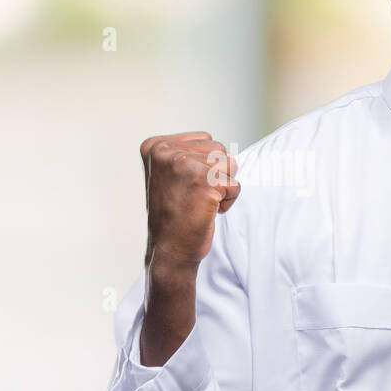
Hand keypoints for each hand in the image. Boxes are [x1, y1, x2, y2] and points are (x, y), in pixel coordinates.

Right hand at [140, 132, 239, 270]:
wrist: (170, 250)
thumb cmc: (174, 214)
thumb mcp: (170, 174)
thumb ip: (188, 154)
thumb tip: (227, 153)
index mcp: (155, 147)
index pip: (205, 140)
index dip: (204, 167)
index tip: (183, 186)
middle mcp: (166, 152)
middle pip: (219, 149)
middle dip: (216, 174)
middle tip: (193, 196)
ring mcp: (185, 165)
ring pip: (230, 164)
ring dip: (222, 187)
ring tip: (199, 202)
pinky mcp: (205, 182)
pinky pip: (235, 185)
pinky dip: (227, 202)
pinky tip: (207, 211)